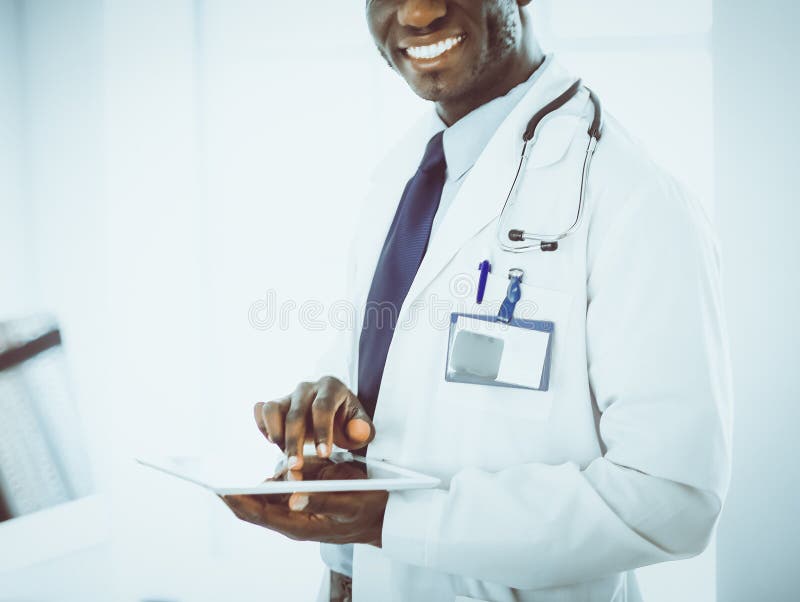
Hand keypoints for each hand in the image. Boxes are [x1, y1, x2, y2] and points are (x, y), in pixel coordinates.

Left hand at [221, 456, 387, 546]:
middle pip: (253, 505)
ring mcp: (296, 504)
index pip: (258, 513)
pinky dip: (276, 470)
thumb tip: (294, 497)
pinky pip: (280, 481)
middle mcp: (293, 515)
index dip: (237, 500)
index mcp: (300, 525)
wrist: (385, 512)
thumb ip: (323, 499)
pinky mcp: (303, 491)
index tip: (219, 487)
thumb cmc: (368, 508)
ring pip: (266, 491)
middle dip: (235, 489)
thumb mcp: (350, 503)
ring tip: (237, 467)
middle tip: (213, 473)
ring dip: (257, 479)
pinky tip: (274, 461)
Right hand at [254, 377, 374, 469]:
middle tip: (296, 466)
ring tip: (284, 453)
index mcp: (331, 387)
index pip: (323, 407)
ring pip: (272, 408)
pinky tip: (273, 441)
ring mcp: (289, 395)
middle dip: (294, 442)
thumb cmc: (347, 421)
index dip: (322, 431)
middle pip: (296, 413)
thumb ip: (363, 429)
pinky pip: (262, 411)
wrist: (334, 414)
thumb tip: (357, 430)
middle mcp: (307, 388)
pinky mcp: (276, 404)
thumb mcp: (360, 426)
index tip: (324, 454)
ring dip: (276, 434)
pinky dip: (263, 427)